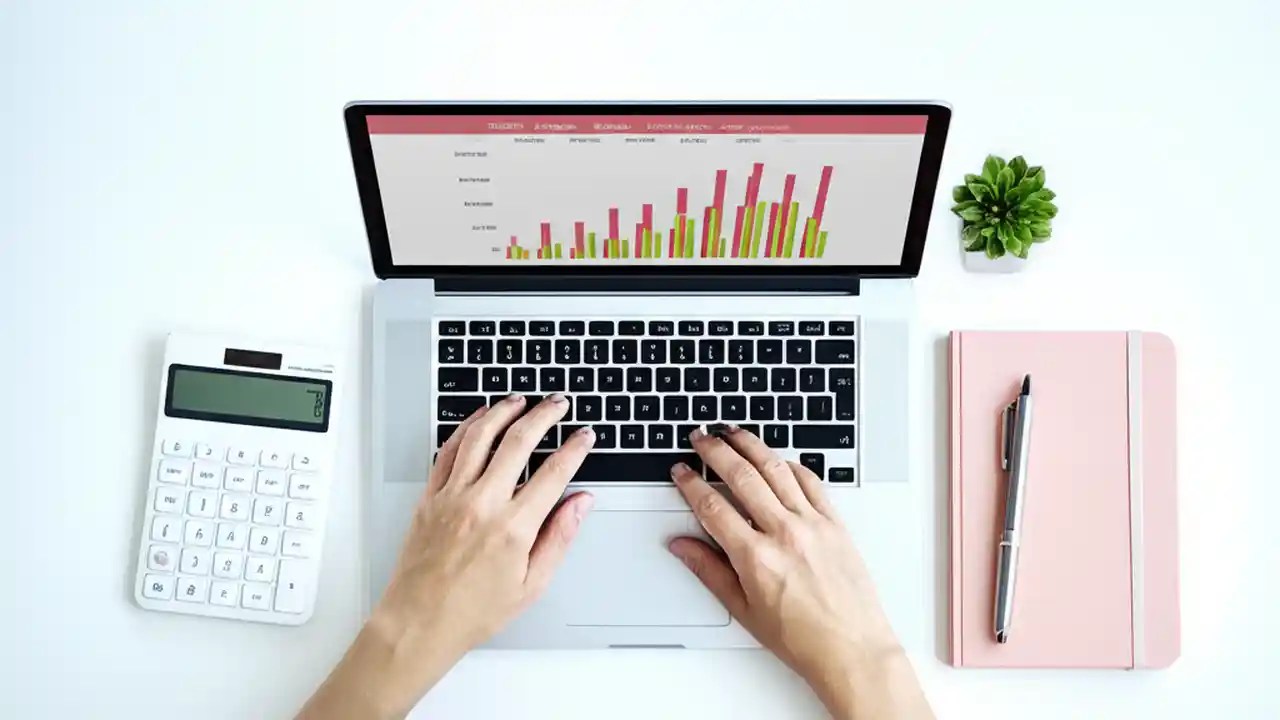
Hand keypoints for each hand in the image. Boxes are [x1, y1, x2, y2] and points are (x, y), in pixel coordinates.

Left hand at [298, 394, 595, 719]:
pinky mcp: (430, 497)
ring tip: (520, 399)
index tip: (584, 436)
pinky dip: (466, 428)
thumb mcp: (531, 584)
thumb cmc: (472, 612)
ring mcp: (452, 496)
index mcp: (513, 528)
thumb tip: (580, 503)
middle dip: (544, 416)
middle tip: (557, 404)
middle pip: (518, 442)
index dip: (574, 448)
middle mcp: (482, 504)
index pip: (554, 473)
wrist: (418, 623)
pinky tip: (479, 419)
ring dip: (503, 411)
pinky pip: (448, 450)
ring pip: (480, 436)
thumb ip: (559, 537)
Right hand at [668, 427, 931, 719]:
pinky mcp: (836, 523)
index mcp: (756, 558)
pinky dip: (790, 465)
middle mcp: (785, 534)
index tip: (680, 472)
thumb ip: (709, 571)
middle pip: (742, 476)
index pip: (712, 507)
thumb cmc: (802, 639)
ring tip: (733, 432)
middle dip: (715, 451)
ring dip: (751, 445)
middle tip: (701, 438)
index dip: (690, 484)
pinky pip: (811, 482)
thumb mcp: (744, 610)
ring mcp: (813, 524)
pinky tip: (778, 459)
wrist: (852, 650)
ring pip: (776, 469)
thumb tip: (681, 546)